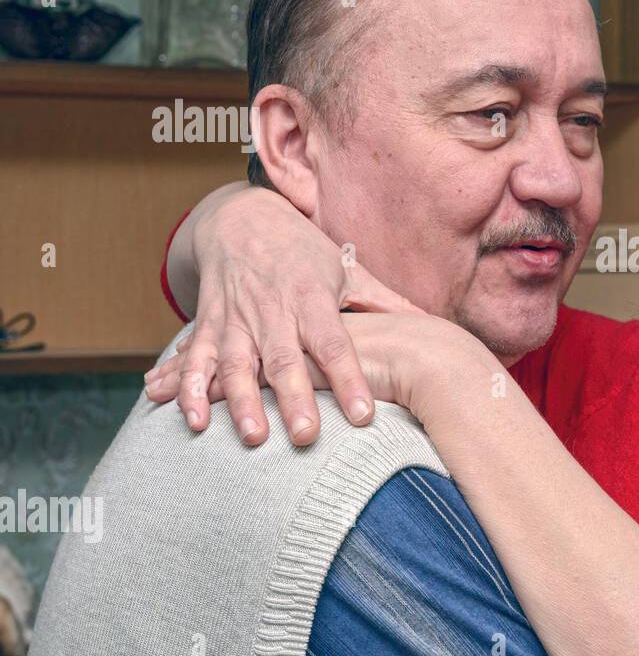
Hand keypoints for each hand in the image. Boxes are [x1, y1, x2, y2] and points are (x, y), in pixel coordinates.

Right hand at [147, 186, 423, 446]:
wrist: (241, 218)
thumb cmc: (303, 252)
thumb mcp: (346, 269)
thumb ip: (385, 302)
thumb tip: (432, 325)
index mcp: (312, 297)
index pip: (334, 343)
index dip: (349, 378)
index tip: (363, 417)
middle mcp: (273, 309)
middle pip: (284, 358)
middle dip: (294, 399)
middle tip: (306, 437)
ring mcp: (236, 318)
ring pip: (238, 363)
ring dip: (242, 401)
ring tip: (253, 437)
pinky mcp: (208, 324)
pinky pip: (197, 359)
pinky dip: (190, 389)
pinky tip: (192, 420)